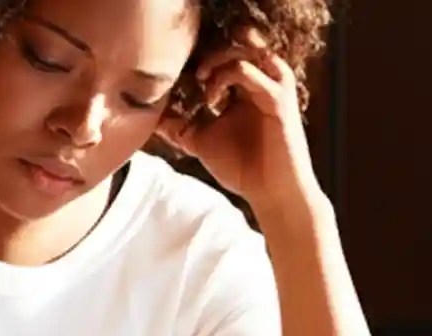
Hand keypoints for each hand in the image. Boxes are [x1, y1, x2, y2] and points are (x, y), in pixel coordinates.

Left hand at [158, 27, 321, 210]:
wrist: (272, 194)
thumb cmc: (244, 169)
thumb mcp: (202, 141)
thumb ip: (180, 126)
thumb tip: (152, 118)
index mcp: (248, 90)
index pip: (230, 58)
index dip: (205, 61)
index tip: (183, 81)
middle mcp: (263, 84)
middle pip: (241, 45)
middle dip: (213, 54)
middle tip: (194, 74)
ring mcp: (274, 90)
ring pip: (248, 51)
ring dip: (220, 60)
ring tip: (203, 79)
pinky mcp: (279, 101)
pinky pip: (251, 72)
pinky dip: (227, 77)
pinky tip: (212, 100)